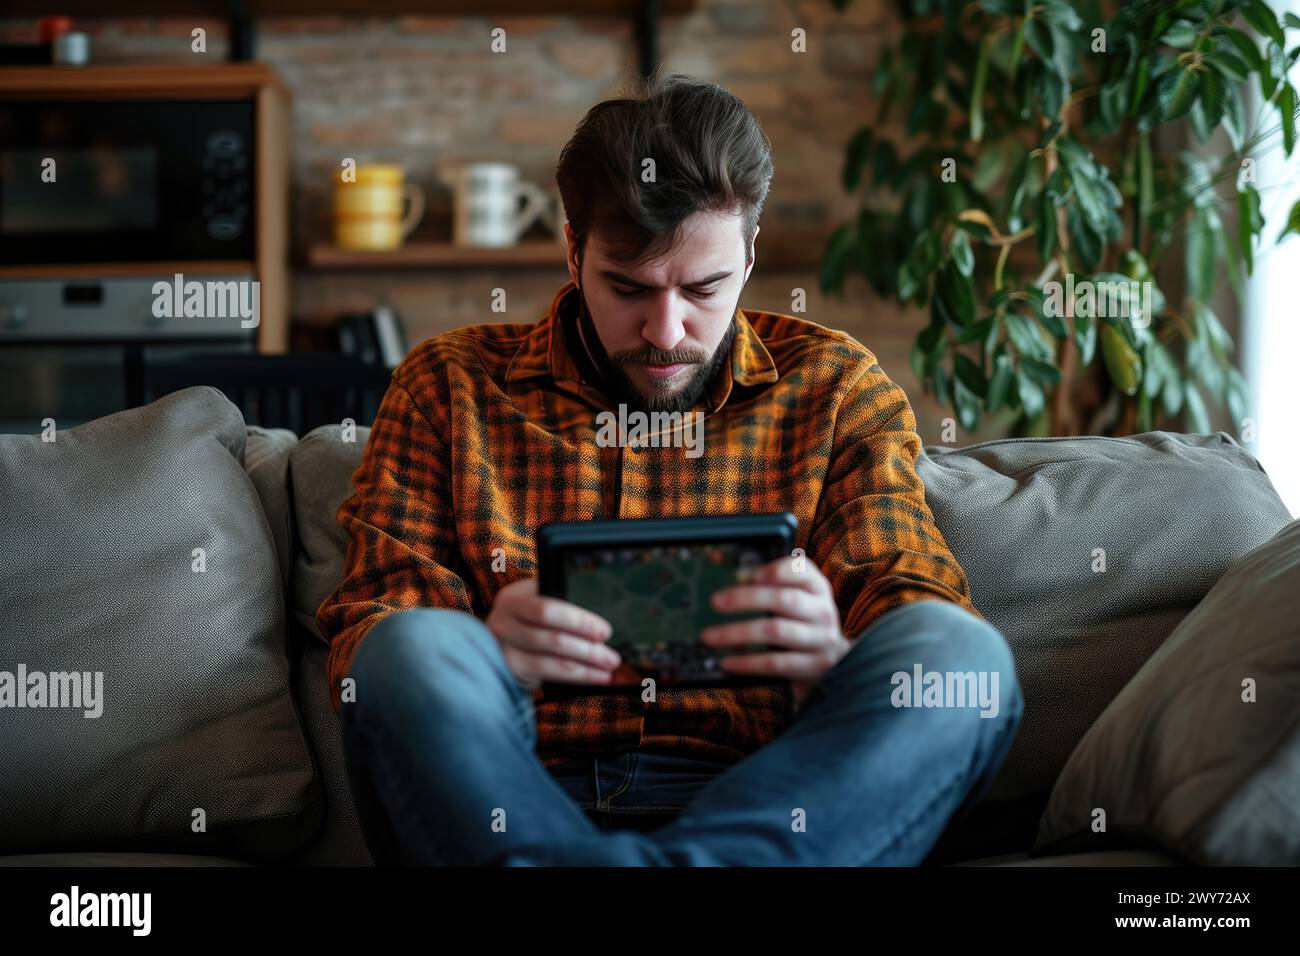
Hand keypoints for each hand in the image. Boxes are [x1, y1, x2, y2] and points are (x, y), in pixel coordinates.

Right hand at [485, 578, 619, 689]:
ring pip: (552, 659)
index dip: (579, 622)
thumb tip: (599, 619)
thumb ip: (561, 604)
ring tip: (608, 668)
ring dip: (586, 666)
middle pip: (552, 637)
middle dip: (588, 648)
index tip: (605, 631)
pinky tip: (594, 677)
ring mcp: (505, 647)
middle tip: (613, 657)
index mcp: (515, 597)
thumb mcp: (537, 602)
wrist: (498, 641)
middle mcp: (504, 621)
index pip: (549, 609)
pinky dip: (576, 677)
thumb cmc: (529, 618)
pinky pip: (548, 673)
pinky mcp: (511, 668)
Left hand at [700, 555, 848, 707]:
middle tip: (715, 601)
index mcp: (818, 588)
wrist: (836, 659)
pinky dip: (749, 663)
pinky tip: (727, 662)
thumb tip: (737, 576)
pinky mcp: (814, 666)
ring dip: (738, 633)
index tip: (742, 573)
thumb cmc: (805, 622)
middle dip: (745, 599)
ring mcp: (821, 640)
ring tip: (710, 636)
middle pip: (783, 600)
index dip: (772, 569)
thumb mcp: (798, 598)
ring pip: (776, 631)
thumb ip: (772, 586)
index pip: (801, 570)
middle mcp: (822, 611)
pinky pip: (777, 663)